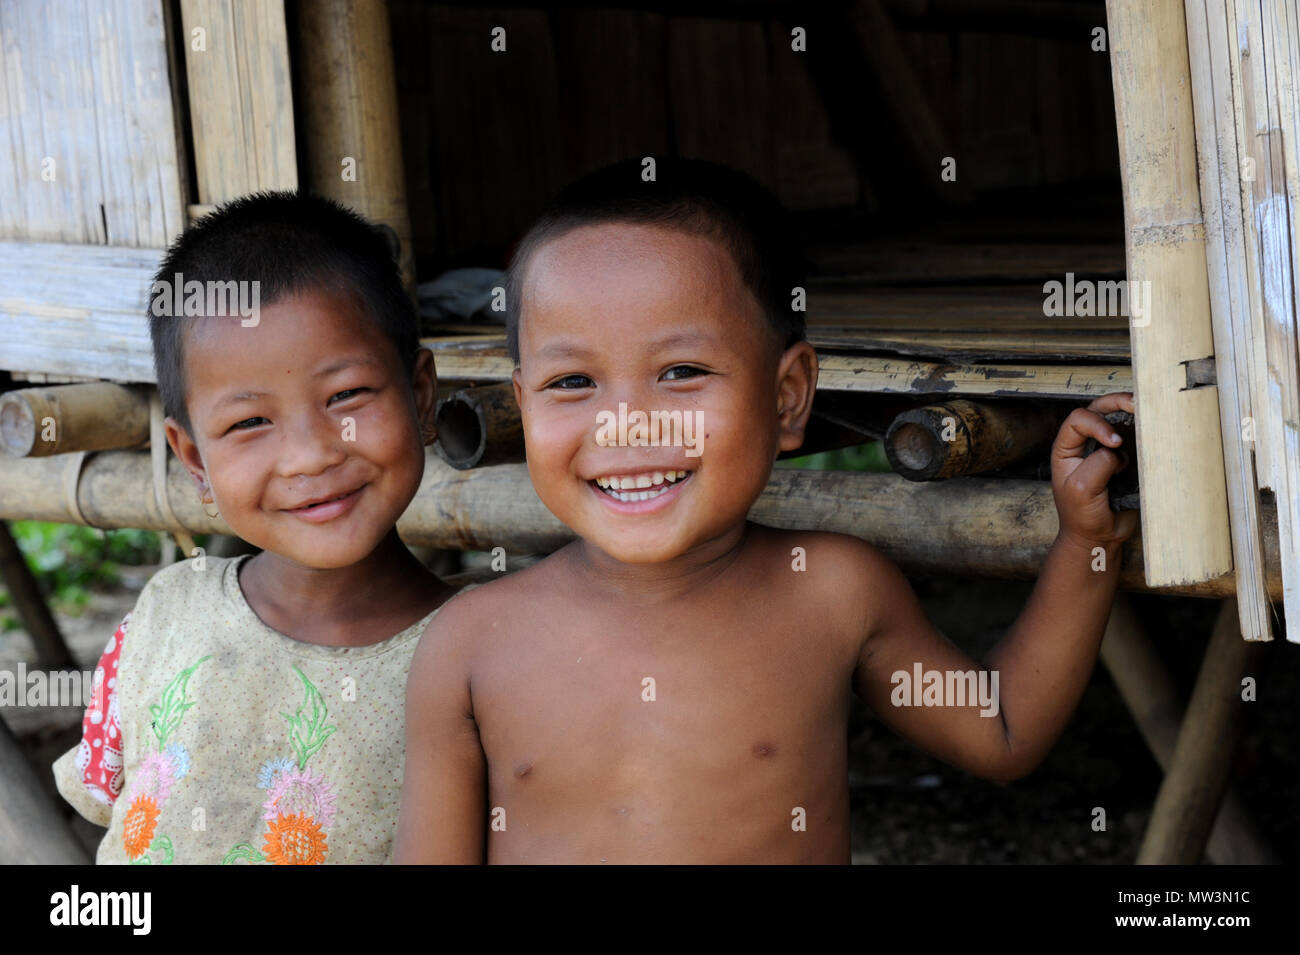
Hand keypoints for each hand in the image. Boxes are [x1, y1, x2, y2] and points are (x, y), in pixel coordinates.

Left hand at [1051, 392, 1138, 548]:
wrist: (1099, 536)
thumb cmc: (1081, 515)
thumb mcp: (1082, 489)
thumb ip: (1098, 464)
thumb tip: (1119, 450)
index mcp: (1066, 448)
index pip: (1079, 420)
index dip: (1097, 424)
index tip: (1114, 443)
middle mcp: (1086, 444)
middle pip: (1098, 410)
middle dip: (1116, 402)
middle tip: (1136, 404)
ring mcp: (1107, 450)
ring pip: (1119, 420)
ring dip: (1133, 413)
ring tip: (1149, 412)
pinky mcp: (1127, 459)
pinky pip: (1136, 439)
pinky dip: (1145, 432)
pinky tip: (1155, 431)